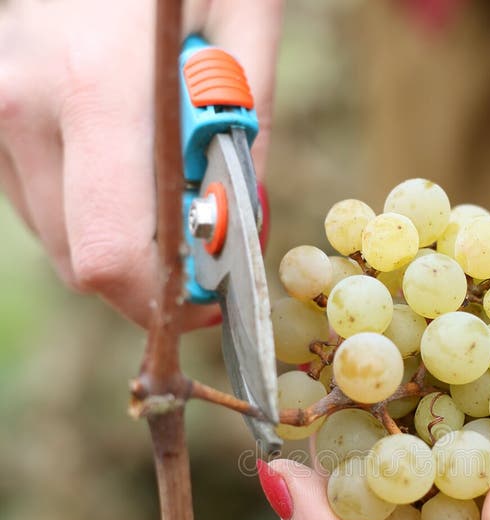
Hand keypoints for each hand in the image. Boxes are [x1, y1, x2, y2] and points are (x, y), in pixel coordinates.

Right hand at [0, 0, 281, 328]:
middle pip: (84, 265)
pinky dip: (87, 212)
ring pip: (57, 241)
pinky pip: (38, 205)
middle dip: (148, 280)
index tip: (209, 298)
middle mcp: (24, 108)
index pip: (112, 257)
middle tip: (198, 252)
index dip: (165, 301)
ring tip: (159, 188)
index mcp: (95, 90)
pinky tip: (118, 166)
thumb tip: (238, 228)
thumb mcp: (243, 24)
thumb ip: (245, 134)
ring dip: (119, 244)